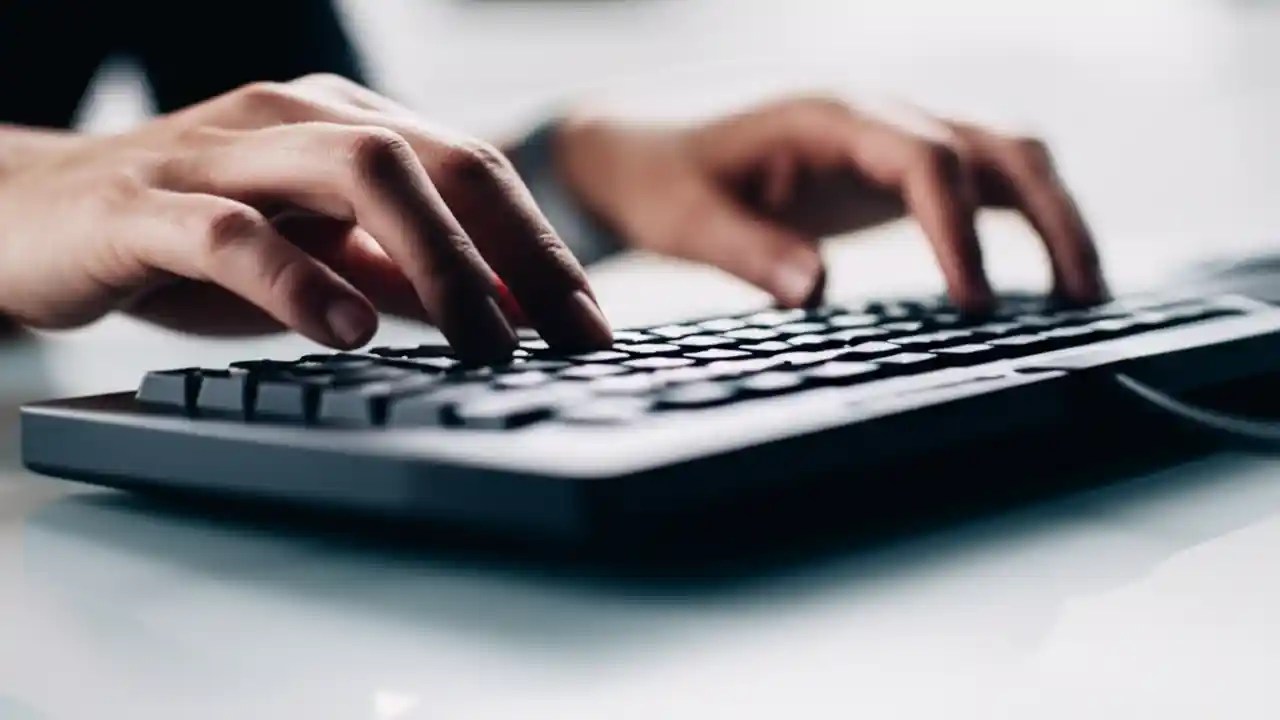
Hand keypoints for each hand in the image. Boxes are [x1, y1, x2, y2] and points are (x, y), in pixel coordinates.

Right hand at [0, 74, 611, 361]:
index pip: (475, 172)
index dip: (544, 249)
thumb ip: (401, 278)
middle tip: (566, 340)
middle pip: (436, 163)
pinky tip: (347, 329)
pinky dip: (298, 277)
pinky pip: (232, 230)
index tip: (593, 327)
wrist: (26, 215)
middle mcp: (296, 119)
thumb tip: (504, 315)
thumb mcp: (316, 257)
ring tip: (483, 342)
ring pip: (355, 174)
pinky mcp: (146, 204)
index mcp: (345, 124)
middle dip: (515, 253)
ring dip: (436, 261)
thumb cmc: (186, 237)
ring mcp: (221, 152)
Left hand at [555, 96, 1105, 310]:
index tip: (975, 304)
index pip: (924, 159)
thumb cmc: (659, 178)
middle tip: (1079, 297)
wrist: (642, 148)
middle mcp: (874, 115)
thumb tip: (817, 289)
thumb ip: (745, 248)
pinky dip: (1021, 220)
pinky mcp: (891, 170)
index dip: (957, 230)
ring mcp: (890, 138)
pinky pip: (979, 182)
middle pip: (993, 146)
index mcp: (827, 115)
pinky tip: (1044, 276)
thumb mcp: (682, 218)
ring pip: (1003, 156)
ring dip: (1053, 215)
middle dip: (1048, 217)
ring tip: (1086, 294)